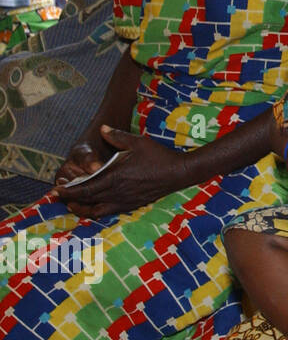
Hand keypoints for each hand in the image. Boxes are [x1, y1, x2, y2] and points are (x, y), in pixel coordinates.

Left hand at [50, 125, 193, 218]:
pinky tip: (94, 206)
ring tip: (73, 203)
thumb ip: (117, 136)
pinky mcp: (132, 205)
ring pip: (96, 210)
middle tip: (59, 196)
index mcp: (115, 177)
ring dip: (82, 208)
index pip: (85, 187)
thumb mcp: (137, 142)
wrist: (179, 173)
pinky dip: (96, 211)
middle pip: (87, 200)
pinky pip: (109, 211)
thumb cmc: (158, 156)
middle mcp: (117, 192)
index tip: (57, 189)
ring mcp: (125, 201)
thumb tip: (101, 128)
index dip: (69, 190)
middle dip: (71, 199)